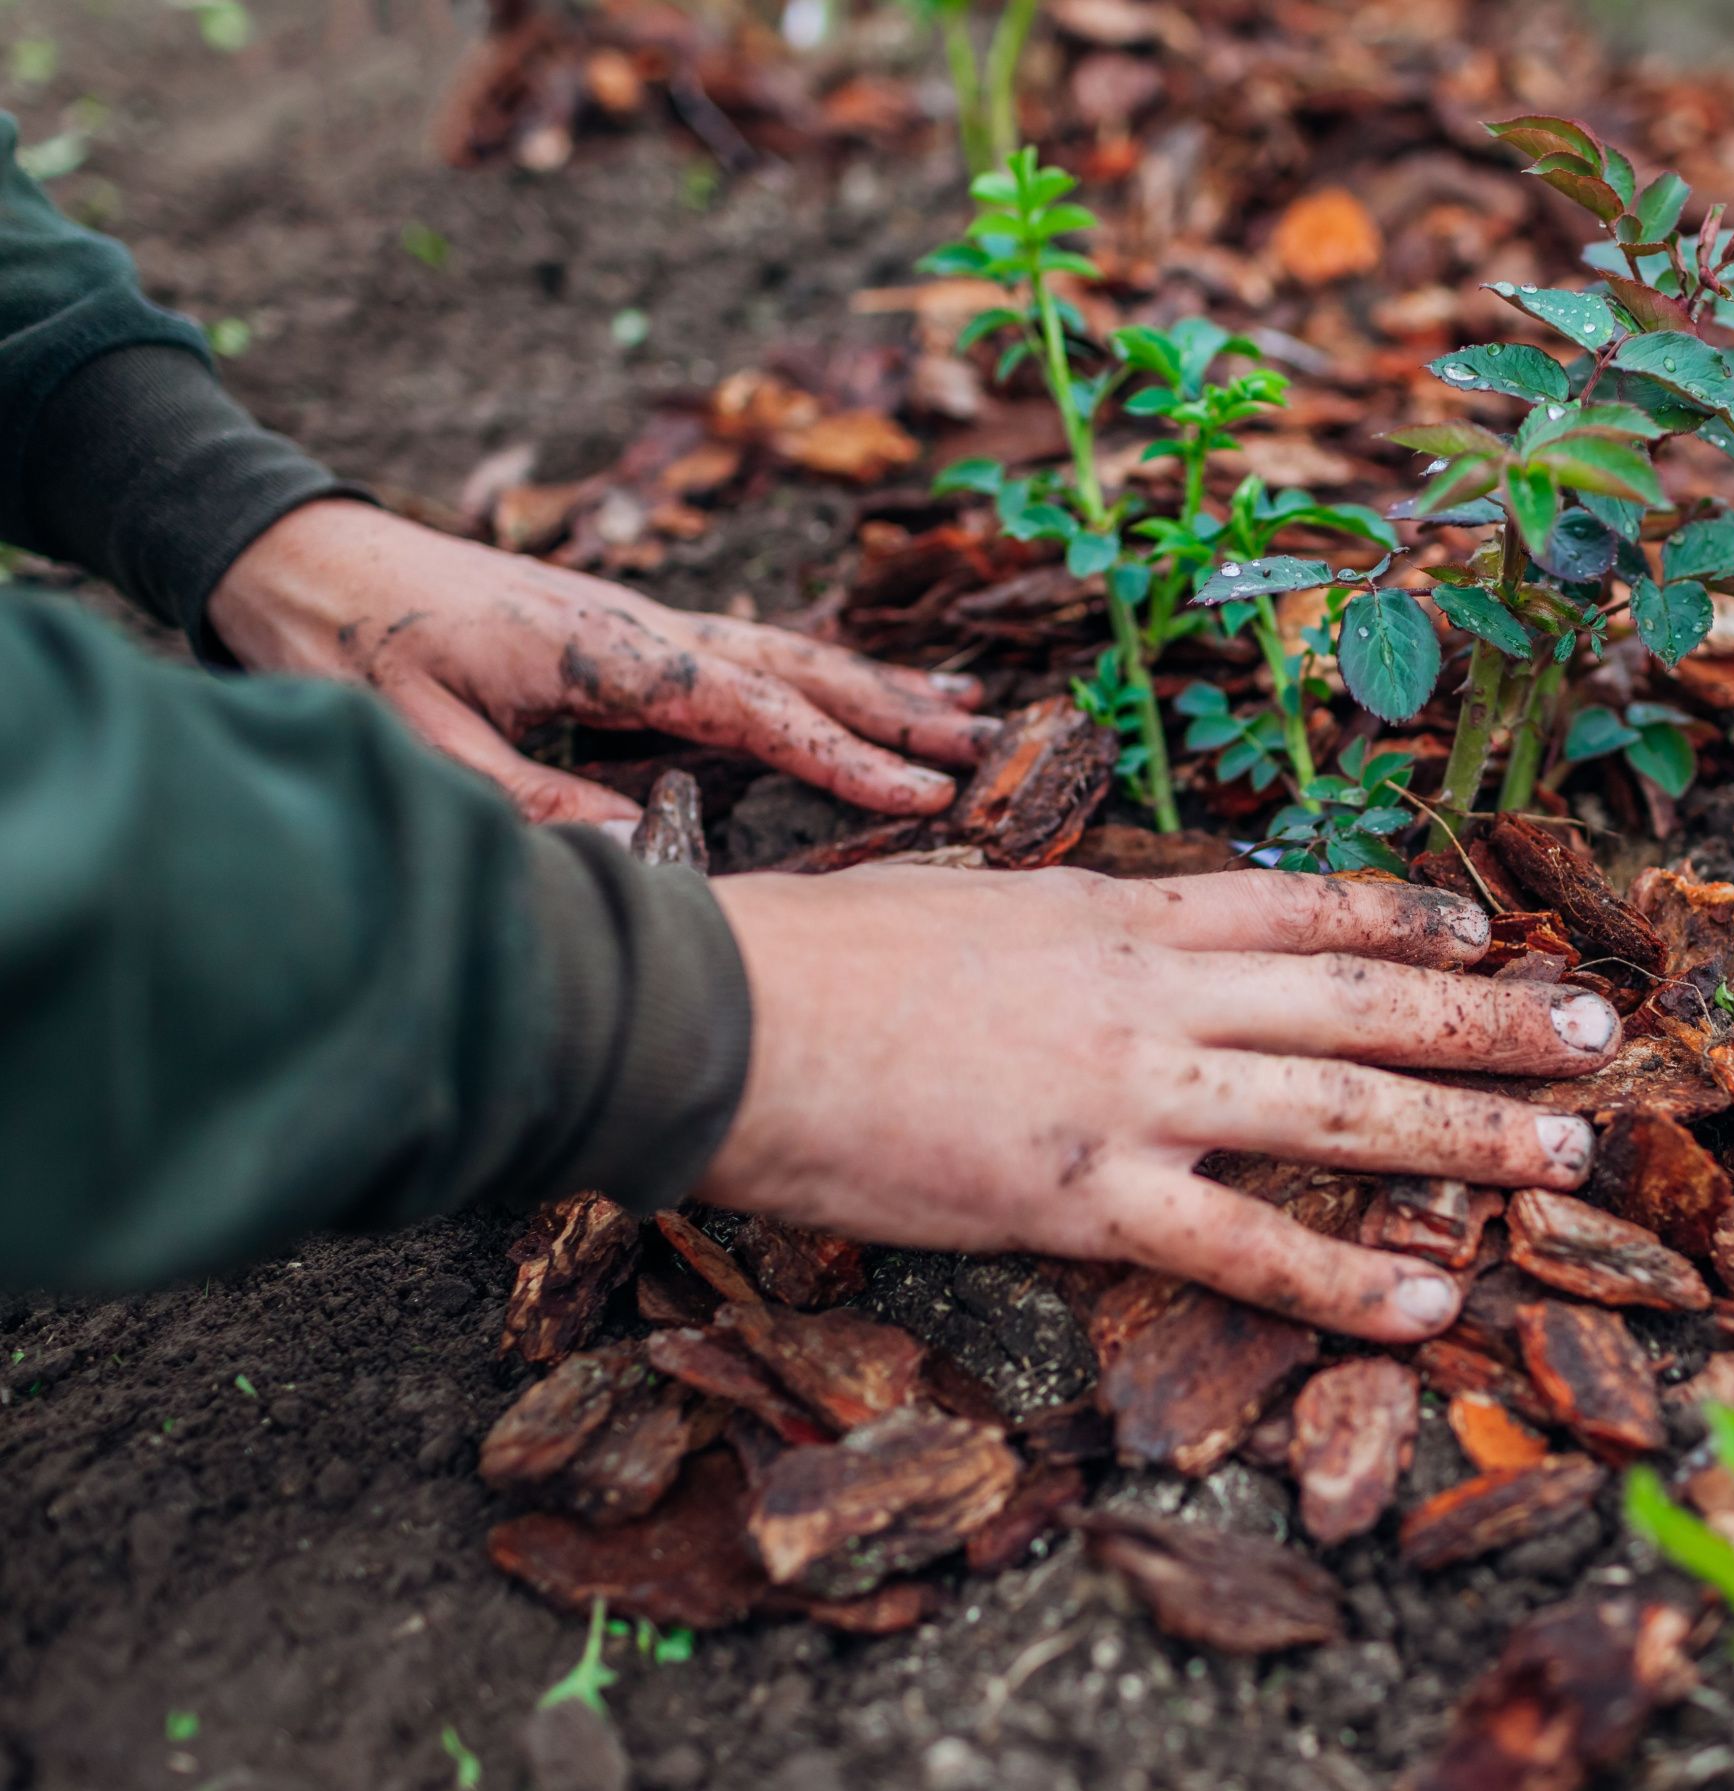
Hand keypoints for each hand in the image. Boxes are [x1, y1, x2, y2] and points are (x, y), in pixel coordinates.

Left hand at [206, 500, 998, 824]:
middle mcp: (644, 628)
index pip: (752, 710)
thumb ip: (534, 799)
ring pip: (784, 655)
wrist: (302, 557)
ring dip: (874, 686)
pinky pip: (747, 657)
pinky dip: (816, 676)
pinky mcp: (628, 635)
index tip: (923, 792)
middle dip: (897, 710)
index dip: (843, 757)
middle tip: (989, 740)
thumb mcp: (426, 741)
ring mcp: (642, 626)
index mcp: (607, 651)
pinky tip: (849, 693)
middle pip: (796, 669)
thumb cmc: (356, 645)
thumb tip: (646, 850)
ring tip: (962, 706)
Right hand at [700, 866, 1622, 1341]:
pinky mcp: (1086, 1198)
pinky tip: (1439, 1299)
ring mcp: (1134, 1095)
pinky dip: (1350, 1280)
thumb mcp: (967, 902)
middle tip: (1600, 1029)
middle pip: (1363, 996)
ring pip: (1342, 1108)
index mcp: (1120, 914)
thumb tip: (1115, 930)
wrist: (727, 1014)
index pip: (1302, 905)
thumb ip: (1063, 927)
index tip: (1484, 922)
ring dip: (1473, 1128)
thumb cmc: (820, 954)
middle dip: (1493, 1012)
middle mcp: (1156, 995)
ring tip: (1574, 1148)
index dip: (1407, 912)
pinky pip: (1248, 1245)